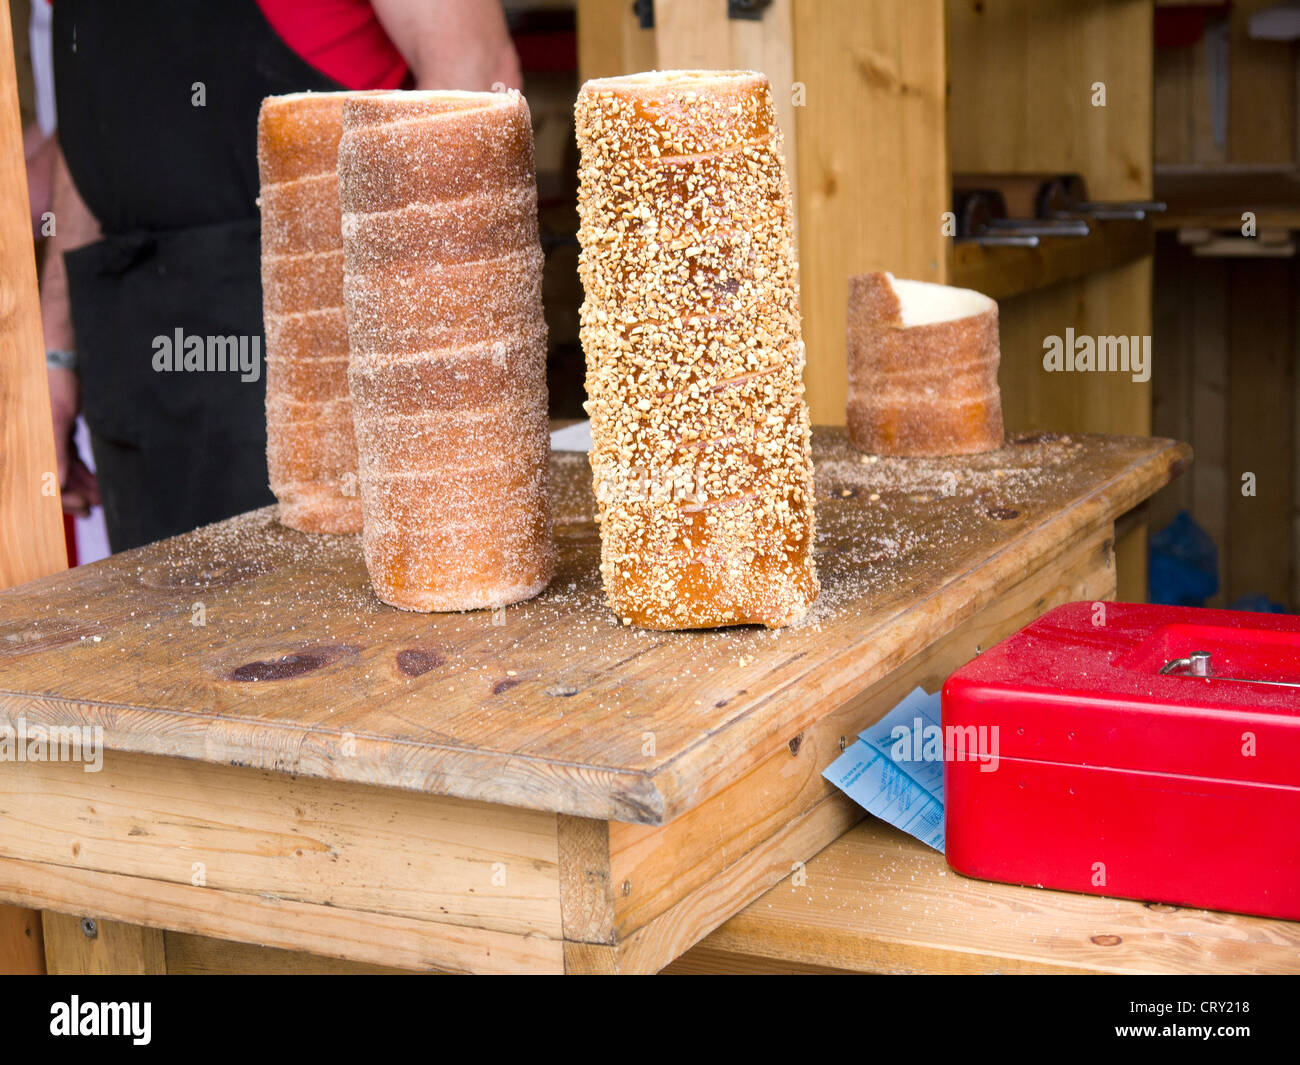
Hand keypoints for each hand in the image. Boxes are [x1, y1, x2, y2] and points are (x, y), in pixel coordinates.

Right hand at [47, 366, 98, 517]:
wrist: (62, 355)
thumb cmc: (56, 382)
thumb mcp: (59, 418)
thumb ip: (56, 451)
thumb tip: (56, 484)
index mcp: (27, 441)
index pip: (41, 478)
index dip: (59, 497)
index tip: (81, 508)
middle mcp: (35, 441)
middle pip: (51, 477)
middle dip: (71, 496)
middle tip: (92, 509)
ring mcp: (46, 435)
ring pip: (62, 469)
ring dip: (80, 485)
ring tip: (99, 499)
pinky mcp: (59, 428)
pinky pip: (68, 457)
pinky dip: (82, 471)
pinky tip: (96, 483)